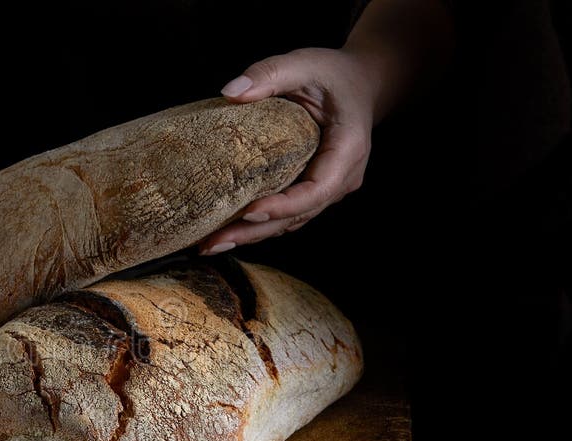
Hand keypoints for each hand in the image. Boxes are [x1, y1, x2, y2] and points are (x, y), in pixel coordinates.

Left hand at [201, 48, 374, 253]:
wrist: (361, 83)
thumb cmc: (334, 74)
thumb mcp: (305, 63)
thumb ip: (270, 72)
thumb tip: (229, 92)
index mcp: (348, 149)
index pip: (317, 190)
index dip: (284, 206)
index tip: (249, 212)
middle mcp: (342, 178)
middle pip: (298, 215)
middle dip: (254, 233)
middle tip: (213, 243)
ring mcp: (329, 189)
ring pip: (290, 221)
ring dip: (252, 236)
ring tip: (210, 245)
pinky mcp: (313, 191)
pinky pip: (286, 215)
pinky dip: (258, 226)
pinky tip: (226, 231)